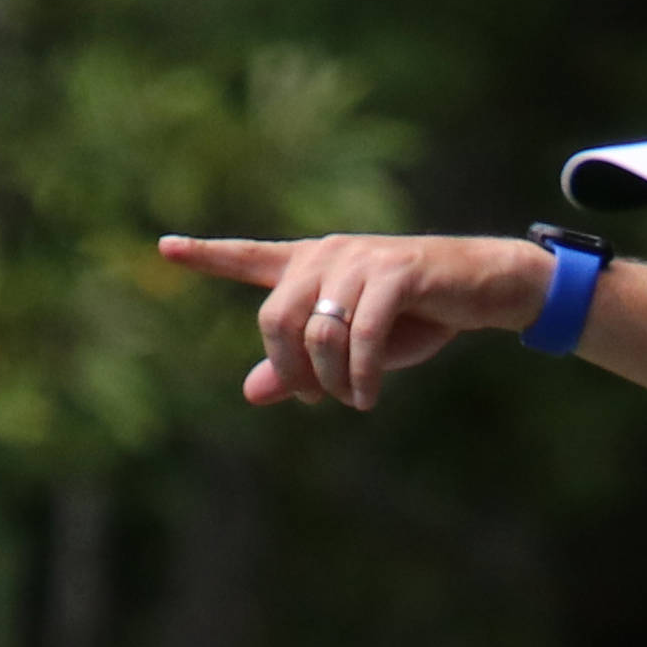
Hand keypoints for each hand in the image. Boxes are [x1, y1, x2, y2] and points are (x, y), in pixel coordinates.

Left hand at [156, 231, 554, 410]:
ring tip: (353, 398)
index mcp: (312, 265)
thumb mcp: (351, 349)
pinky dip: (360, 376)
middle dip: (289, 369)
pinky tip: (368, 396)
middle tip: (316, 399)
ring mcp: (361, 260)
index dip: (207, 256)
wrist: (482, 290)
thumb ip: (301, 368)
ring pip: (317, 331)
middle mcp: (329, 255)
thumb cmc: (416, 318)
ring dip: (332, 380)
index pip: (250, 257)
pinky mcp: (397, 273)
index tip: (165, 247)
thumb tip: (250, 394)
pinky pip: (359, 334)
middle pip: (275, 316)